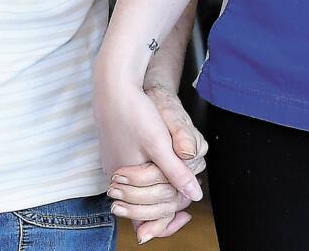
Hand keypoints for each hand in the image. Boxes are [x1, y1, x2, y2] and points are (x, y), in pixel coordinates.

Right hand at [108, 82, 207, 241]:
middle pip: (142, 207)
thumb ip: (176, 173)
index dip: (163, 224)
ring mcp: (114, 164)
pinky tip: (166, 168)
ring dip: (159, 190)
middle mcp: (115, 177)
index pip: (142, 219)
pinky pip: (134, 177)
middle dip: (166, 205)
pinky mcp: (116, 153)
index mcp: (123, 180)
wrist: (113, 85)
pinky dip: (151, 178)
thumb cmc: (135, 111)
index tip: (185, 218)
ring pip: (140, 191)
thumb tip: (195, 196)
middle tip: (187, 202)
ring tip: (181, 183)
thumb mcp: (160, 144)